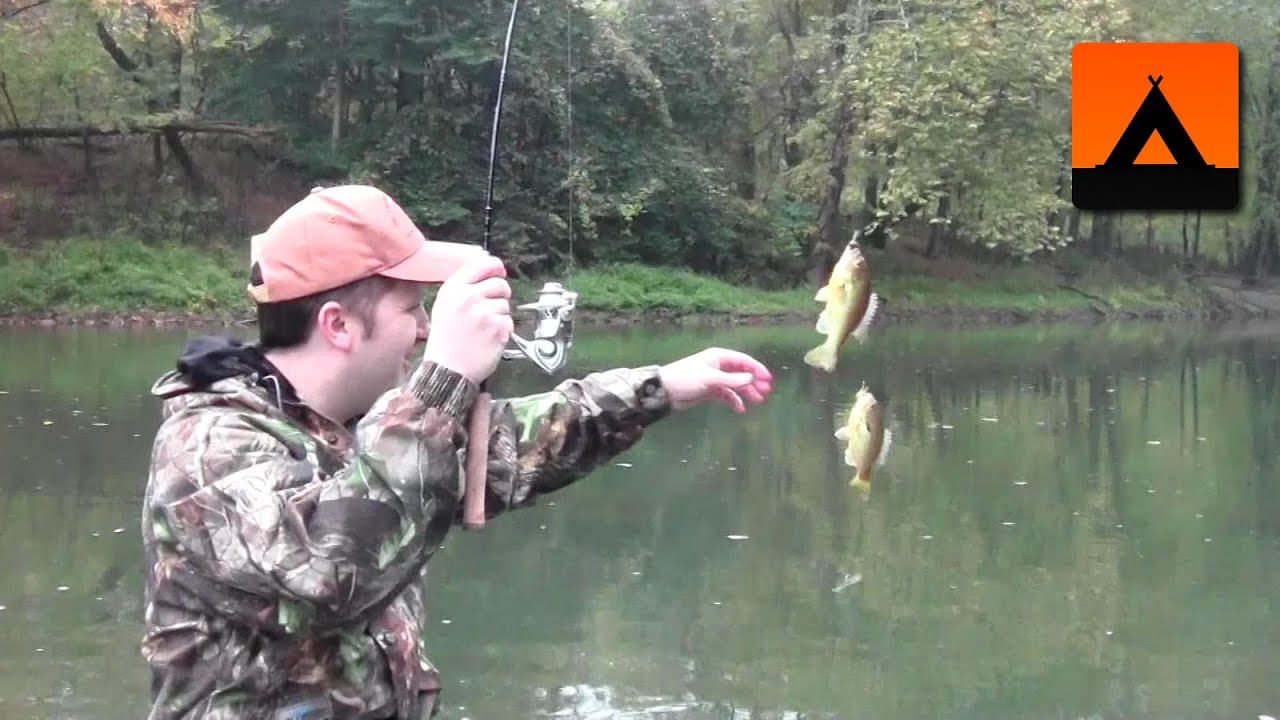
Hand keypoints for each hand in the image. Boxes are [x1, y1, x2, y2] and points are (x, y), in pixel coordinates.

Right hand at [422, 255, 512, 383]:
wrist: (448, 370)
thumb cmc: (446, 341)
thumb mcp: (445, 306)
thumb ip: (464, 287)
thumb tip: (489, 272)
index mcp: (453, 290)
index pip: (480, 265)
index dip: (495, 266)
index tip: (499, 270)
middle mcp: (468, 298)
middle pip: (499, 284)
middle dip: (500, 294)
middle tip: (491, 308)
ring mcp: (484, 313)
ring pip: (505, 304)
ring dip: (500, 315)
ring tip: (483, 328)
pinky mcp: (498, 328)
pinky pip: (509, 322)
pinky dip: (503, 330)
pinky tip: (488, 338)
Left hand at [657, 347, 772, 413]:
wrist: (664, 391)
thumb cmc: (686, 378)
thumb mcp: (710, 379)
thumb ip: (732, 379)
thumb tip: (752, 378)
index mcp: (719, 357)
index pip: (743, 361)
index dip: (757, 369)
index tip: (768, 380)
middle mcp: (719, 366)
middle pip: (742, 373)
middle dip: (754, 382)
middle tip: (766, 392)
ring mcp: (715, 379)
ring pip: (736, 385)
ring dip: (746, 392)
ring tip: (758, 401)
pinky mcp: (710, 391)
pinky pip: (726, 395)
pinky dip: (734, 400)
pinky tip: (740, 409)